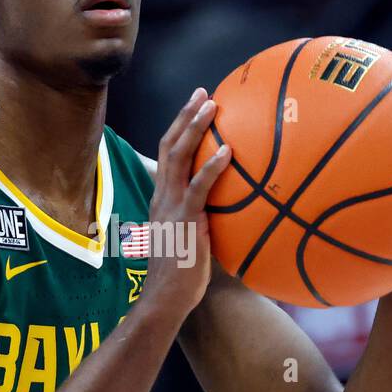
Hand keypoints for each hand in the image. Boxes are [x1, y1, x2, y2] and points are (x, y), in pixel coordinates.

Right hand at [141, 88, 231, 317]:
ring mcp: (172, 206)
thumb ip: (202, 222)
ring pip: (179, 157)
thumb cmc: (181, 276)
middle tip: (202, 93)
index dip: (179, 129)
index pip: (167, 156)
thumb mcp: (189, 240)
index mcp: (162, 200)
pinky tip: (229, 151)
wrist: (165, 298)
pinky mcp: (185, 220)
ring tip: (212, 105)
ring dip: (195, 128)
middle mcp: (163, 197)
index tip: (194, 107)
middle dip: (185, 116)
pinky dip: (212, 167)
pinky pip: (199, 187)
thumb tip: (226, 215)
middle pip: (170, 145)